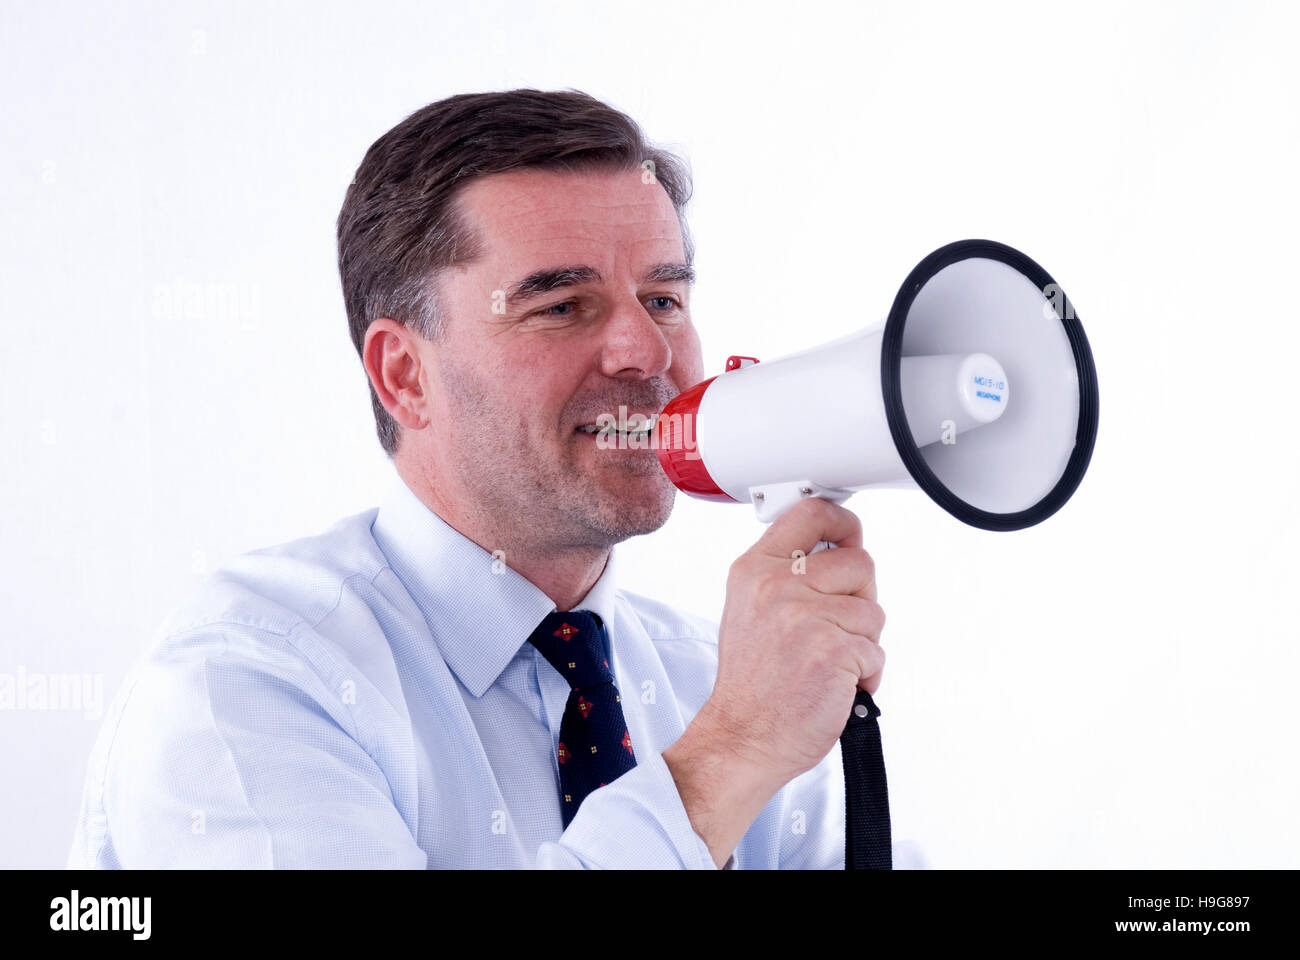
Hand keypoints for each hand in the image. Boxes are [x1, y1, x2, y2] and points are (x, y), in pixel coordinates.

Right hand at [663, 498, 885, 865]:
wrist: (742, 738)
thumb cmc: (752, 683)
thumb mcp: (749, 609)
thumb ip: (785, 575)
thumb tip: (837, 548)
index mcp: (755, 569)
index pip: (811, 513)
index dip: (844, 522)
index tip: (849, 536)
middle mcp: (776, 586)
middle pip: (859, 562)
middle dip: (860, 598)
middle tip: (834, 628)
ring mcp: (805, 617)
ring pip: (874, 611)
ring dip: (863, 642)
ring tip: (829, 663)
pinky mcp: (832, 650)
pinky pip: (876, 651)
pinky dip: (866, 674)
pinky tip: (836, 686)